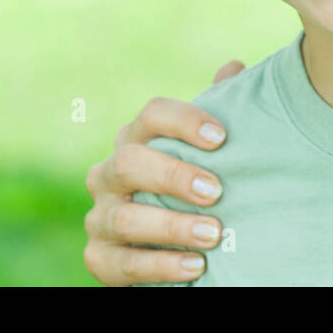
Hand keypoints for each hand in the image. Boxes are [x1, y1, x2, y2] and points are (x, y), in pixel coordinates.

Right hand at [83, 61, 245, 284]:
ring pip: (124, 217)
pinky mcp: (99, 259)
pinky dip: (159, 266)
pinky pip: (121, 264)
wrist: (166, 246)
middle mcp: (109, 174)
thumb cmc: (191, 188)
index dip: (183, 121)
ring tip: (214, 234)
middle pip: (130, 163)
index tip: (221, 138)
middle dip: (173, 175)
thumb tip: (233, 66)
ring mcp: (100, 217)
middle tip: (216, 190)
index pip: (151, 115)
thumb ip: (218, 110)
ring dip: (171, 226)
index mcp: (135, 140)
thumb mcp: (205, 152)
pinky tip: (196, 266)